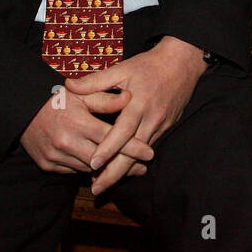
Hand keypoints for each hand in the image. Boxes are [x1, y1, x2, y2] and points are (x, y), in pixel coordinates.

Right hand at [19, 85, 155, 173]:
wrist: (22, 109)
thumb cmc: (57, 99)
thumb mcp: (81, 94)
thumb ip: (106, 98)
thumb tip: (130, 97)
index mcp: (78, 122)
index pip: (112, 138)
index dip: (132, 147)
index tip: (149, 153)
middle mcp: (66, 142)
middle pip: (102, 160)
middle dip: (124, 165)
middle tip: (143, 168)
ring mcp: (55, 155)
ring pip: (88, 168)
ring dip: (107, 169)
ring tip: (128, 169)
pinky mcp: (47, 164)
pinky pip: (72, 171)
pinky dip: (86, 168)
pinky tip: (100, 168)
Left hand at [62, 35, 207, 193]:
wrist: (182, 63)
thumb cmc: (149, 65)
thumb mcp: (122, 68)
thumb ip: (95, 80)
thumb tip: (69, 85)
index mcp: (139, 104)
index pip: (122, 132)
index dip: (108, 149)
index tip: (93, 165)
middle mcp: (151, 118)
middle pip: (132, 153)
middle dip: (114, 173)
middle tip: (97, 188)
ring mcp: (161, 125)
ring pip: (141, 155)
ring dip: (124, 170)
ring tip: (104, 183)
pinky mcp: (166, 127)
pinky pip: (149, 147)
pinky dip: (135, 160)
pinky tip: (123, 167)